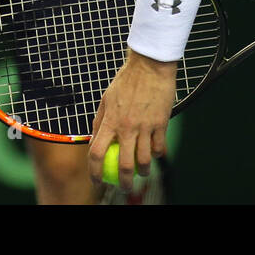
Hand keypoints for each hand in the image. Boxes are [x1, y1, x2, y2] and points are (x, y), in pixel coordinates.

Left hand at [88, 49, 175, 189]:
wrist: (150, 66)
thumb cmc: (126, 81)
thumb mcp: (106, 99)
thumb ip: (100, 121)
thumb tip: (93, 141)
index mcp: (110, 121)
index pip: (96, 153)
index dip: (94, 172)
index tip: (96, 181)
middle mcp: (127, 126)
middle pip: (124, 165)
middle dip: (124, 183)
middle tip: (125, 188)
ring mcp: (145, 126)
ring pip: (145, 160)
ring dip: (143, 172)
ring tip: (143, 173)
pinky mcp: (161, 123)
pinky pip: (159, 147)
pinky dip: (156, 154)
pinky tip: (154, 154)